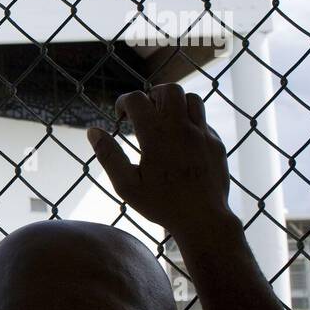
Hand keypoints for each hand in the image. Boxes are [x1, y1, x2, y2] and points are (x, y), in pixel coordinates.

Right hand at [87, 84, 233, 237]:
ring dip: (175, 104)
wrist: (203, 219)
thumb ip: (108, 155)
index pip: (138, 100)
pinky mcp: (216, 143)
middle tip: (144, 113)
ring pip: (192, 99)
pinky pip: (204, 120)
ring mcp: (203, 134)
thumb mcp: (126, 185)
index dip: (124, 102)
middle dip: (152, 95)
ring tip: (164, 120)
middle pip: (169, 90)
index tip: (121, 115)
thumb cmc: (161, 205)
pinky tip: (181, 140)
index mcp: (156, 136)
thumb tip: (93, 131)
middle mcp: (182, 129)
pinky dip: (190, 121)